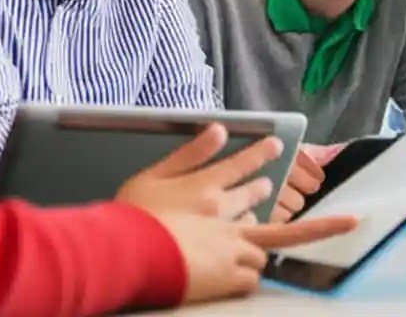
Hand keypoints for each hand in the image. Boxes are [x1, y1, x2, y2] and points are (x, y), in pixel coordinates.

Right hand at [117, 124, 355, 302]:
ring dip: (256, 233)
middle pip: (253, 197)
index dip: (260, 153)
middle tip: (265, 187)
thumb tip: (219, 130)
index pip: (240, 165)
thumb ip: (189, 154)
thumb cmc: (132, 215)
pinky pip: (252, 275)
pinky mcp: (229, 275)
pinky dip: (249, 272)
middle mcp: (223, 212)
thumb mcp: (152, 175)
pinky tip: (244, 272)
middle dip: (261, 189)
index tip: (276, 146)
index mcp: (205, 187)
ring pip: (259, 238)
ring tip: (253, 235)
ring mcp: (229, 245)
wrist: (128, 256)